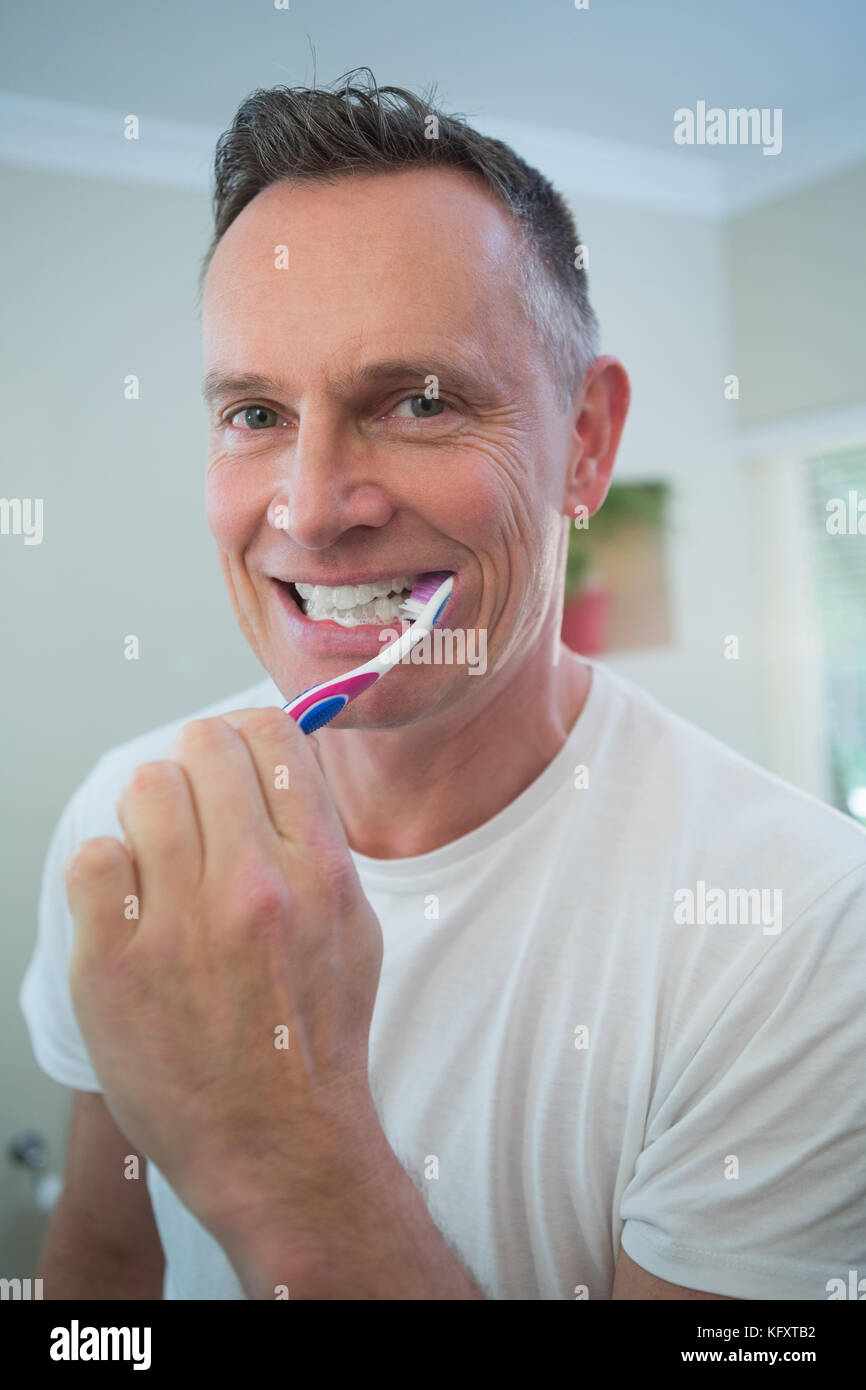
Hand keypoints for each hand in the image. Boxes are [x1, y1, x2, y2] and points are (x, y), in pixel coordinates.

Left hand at [65, 706, 388, 1258]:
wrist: (276, 1145)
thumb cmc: (313, 1037)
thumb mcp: (354, 926)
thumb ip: (318, 841)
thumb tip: (279, 762)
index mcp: (320, 869)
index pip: (272, 733)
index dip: (247, 740)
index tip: (236, 767)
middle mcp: (254, 885)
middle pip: (203, 746)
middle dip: (196, 770)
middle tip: (193, 818)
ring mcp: (181, 923)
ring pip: (144, 789)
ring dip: (149, 818)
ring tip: (159, 866)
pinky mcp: (113, 963)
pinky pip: (93, 858)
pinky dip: (107, 875)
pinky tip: (129, 911)